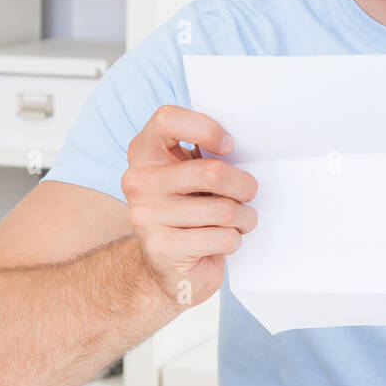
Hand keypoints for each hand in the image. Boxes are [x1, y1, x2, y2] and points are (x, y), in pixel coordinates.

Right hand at [120, 105, 257, 306]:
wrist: (166, 266)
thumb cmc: (190, 209)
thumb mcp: (192, 173)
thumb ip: (207, 153)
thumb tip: (246, 143)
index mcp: (144, 152)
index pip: (167, 119)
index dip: (206, 129)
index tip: (228, 146)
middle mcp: (138, 181)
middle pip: (211, 172)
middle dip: (244, 185)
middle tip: (247, 193)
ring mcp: (145, 216)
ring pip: (223, 209)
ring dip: (243, 217)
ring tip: (237, 221)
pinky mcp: (161, 248)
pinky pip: (222, 237)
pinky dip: (234, 240)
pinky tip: (220, 241)